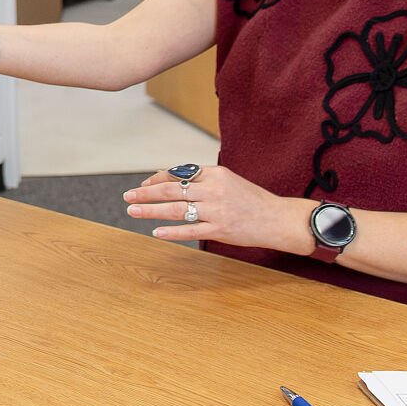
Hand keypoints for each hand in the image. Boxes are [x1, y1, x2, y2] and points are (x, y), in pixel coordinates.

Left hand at [123, 164, 313, 252]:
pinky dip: (172, 231)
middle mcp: (215, 190)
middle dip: (146, 193)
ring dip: (151, 210)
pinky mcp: (221, 229)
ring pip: (177, 210)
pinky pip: (191, 230)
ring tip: (133, 210)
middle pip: (172, 190)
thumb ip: (200, 180)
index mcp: (215, 174)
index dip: (156, 179)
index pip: (178, 174)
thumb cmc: (250, 200)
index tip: (142, 184)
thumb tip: (168, 178)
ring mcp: (217, 210)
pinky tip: (156, 231)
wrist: (278, 219)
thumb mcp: (227, 181)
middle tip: (127, 195)